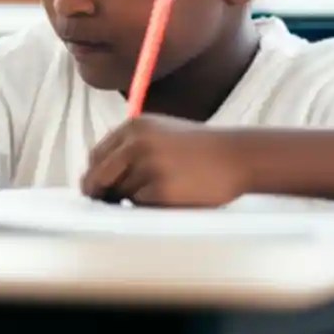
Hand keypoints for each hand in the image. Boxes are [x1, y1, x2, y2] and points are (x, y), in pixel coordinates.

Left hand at [80, 115, 248, 206]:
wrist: (239, 156)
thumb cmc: (201, 148)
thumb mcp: (161, 132)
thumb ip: (130, 146)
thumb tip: (99, 174)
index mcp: (134, 127)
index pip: (96, 155)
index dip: (94, 175)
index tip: (94, 189)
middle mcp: (136, 144)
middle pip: (99, 176)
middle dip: (99, 192)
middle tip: (106, 203)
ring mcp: (148, 166)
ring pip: (120, 193)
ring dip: (132, 199)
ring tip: (162, 190)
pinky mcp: (161, 190)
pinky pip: (140, 206)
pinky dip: (149, 207)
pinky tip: (171, 197)